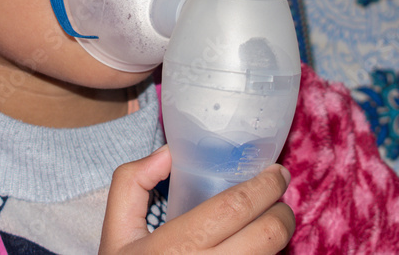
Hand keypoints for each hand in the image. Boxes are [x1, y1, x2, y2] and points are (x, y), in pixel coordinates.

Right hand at [100, 145, 293, 253]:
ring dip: (277, 238)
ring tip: (268, 224)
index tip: (275, 173)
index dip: (265, 187)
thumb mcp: (116, 229)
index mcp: (175, 245)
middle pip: (267, 236)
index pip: (235, 207)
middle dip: (283, 213)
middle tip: (280, 198)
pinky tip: (256, 248)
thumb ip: (132, 182)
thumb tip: (169, 153)